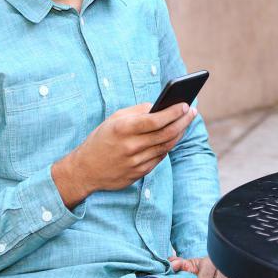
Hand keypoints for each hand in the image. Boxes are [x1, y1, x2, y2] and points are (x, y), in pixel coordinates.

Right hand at [56, 102, 196, 201]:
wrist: (85, 170)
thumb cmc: (101, 139)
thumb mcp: (114, 119)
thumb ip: (138, 111)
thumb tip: (160, 106)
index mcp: (123, 129)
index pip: (156, 120)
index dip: (173, 112)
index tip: (185, 104)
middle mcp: (131, 146)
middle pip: (166, 133)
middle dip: (183, 121)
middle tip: (192, 112)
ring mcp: (136, 162)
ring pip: (166, 146)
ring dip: (179, 133)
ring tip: (185, 123)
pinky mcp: (139, 173)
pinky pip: (160, 158)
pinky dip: (168, 146)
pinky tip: (173, 137)